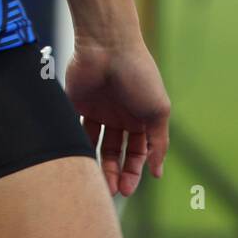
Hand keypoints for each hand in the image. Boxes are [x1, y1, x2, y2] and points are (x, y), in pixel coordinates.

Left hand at [65, 36, 169, 196]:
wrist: (107, 45)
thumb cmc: (138, 74)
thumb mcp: (158, 110)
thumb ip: (158, 142)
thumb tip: (158, 172)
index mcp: (142, 116)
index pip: (139, 151)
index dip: (135, 170)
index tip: (129, 188)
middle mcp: (121, 115)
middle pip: (118, 152)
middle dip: (117, 173)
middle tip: (115, 191)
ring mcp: (100, 111)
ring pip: (98, 146)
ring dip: (100, 166)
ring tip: (99, 184)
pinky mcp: (79, 105)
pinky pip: (79, 131)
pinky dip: (81, 148)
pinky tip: (84, 162)